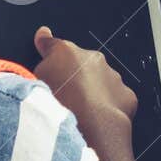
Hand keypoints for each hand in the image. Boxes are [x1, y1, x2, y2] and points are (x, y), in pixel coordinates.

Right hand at [31, 27, 136, 159]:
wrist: (89, 125)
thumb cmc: (58, 101)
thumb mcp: (34, 78)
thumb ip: (39, 60)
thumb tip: (43, 34)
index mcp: (68, 52)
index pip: (57, 47)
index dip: (49, 49)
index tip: (44, 43)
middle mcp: (94, 60)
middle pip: (82, 65)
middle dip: (75, 76)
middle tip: (64, 96)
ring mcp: (113, 78)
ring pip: (101, 81)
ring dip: (93, 92)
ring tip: (81, 113)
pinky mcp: (127, 96)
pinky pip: (116, 99)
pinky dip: (109, 107)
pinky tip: (98, 120)